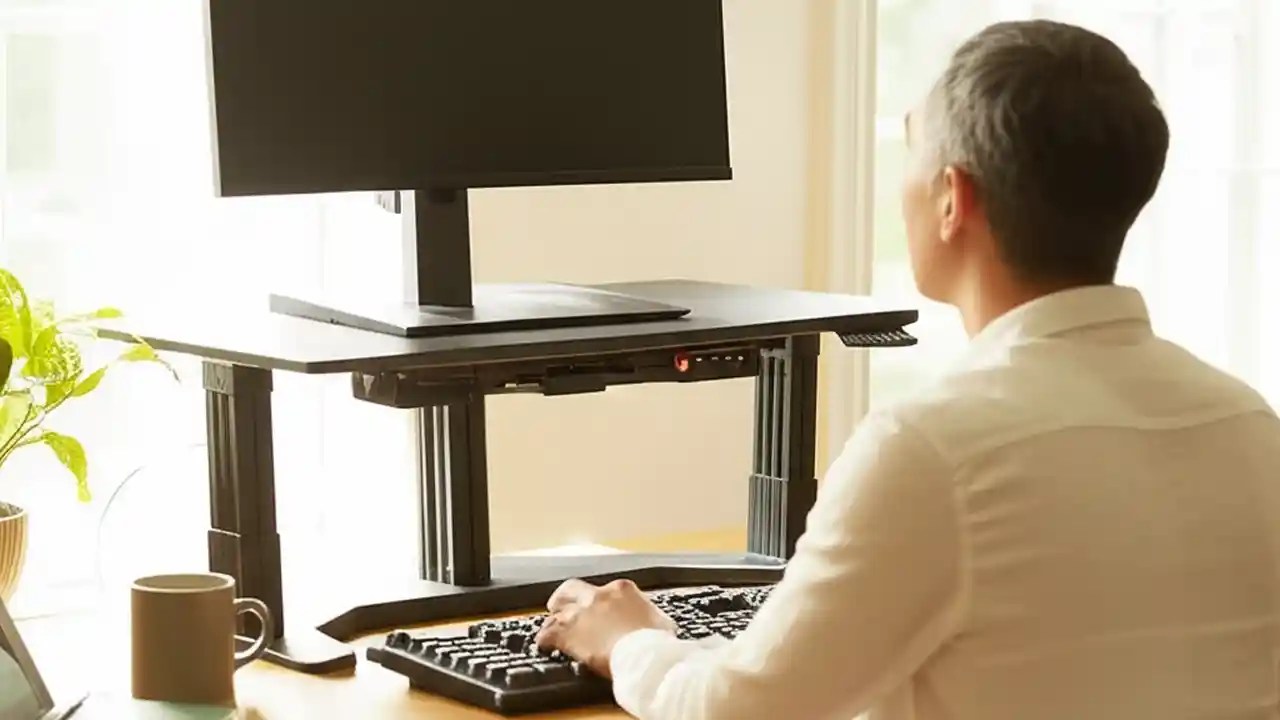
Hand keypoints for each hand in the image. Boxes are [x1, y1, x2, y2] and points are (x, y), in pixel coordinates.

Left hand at [534, 578, 677, 677]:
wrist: (642, 655)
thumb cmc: (656, 642)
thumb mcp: (662, 623)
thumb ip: (652, 618)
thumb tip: (657, 626)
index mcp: (623, 590)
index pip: (607, 589)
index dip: (603, 601)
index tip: (604, 611)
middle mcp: (598, 595)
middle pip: (572, 588)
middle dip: (566, 597)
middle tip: (563, 607)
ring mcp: (580, 613)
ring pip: (557, 609)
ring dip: (554, 619)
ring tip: (552, 628)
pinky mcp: (567, 633)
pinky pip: (547, 634)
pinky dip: (545, 640)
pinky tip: (545, 646)